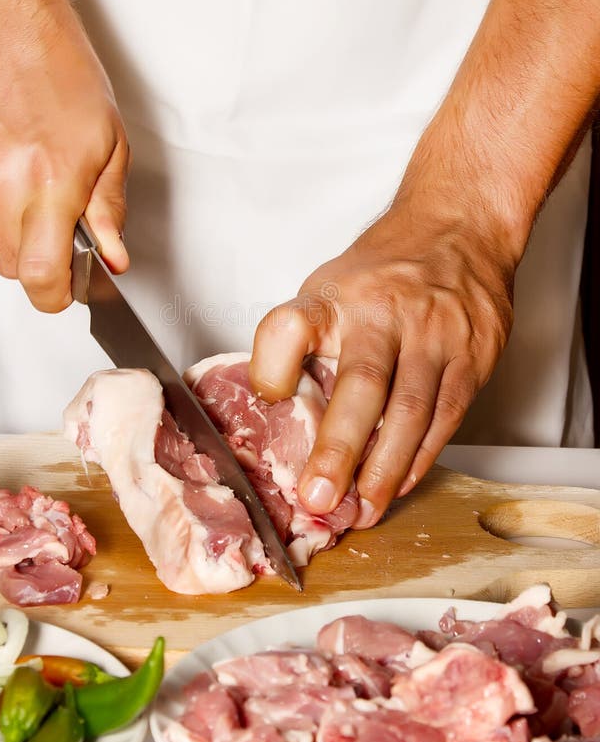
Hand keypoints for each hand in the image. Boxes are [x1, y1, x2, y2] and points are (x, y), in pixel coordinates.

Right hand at [0, 0, 128, 311]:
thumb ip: (109, 209)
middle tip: (67, 240)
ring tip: (43, 197)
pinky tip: (17, 179)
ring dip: (19, 238)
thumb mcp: (110, 142)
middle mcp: (1, 186)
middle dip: (43, 267)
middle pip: (14, 270)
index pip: (42, 278)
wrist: (6, 18)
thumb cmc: (61, 69)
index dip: (59, 296)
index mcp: (50, 183)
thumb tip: (112, 256)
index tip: (73, 288)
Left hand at [250, 190, 514, 527]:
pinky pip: (447, 415)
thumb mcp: (326, 290)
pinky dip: (421, 456)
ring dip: (385, 470)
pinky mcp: (474, 353)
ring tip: (363, 511)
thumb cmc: (382, 273)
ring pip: (411, 411)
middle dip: (339, 450)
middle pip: (362, 385)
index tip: (267, 402)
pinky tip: (400, 482)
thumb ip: (302, 344)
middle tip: (319, 498)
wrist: (458, 230)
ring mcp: (435, 332)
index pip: (292, 326)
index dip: (272, 366)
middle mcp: (384, 312)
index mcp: (335, 297)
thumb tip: (274, 410)